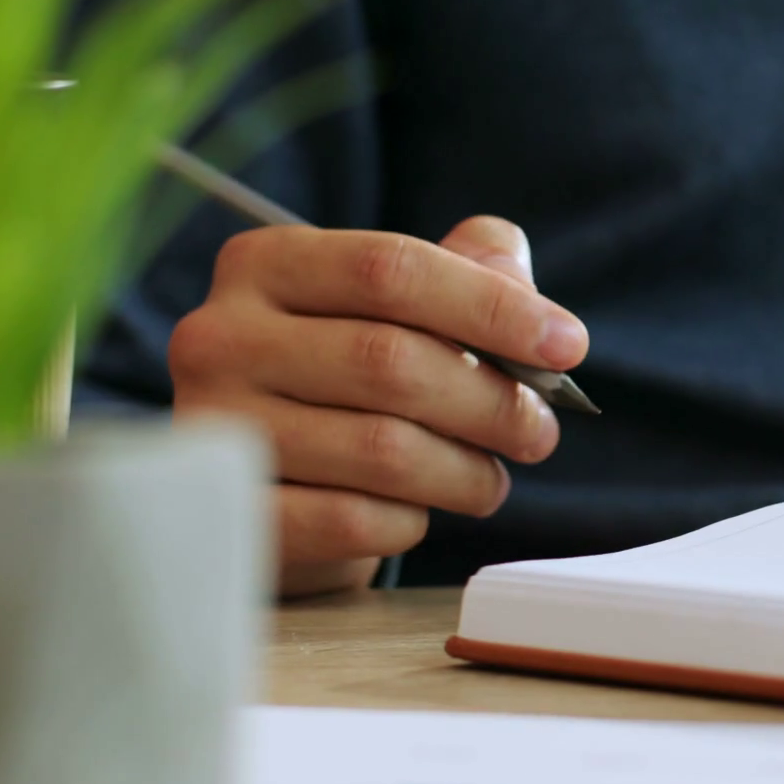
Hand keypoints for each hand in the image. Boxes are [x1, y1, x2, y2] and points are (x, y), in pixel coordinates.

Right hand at [168, 216, 587, 597]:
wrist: (270, 480)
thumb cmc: (351, 376)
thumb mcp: (402, 303)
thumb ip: (470, 266)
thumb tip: (522, 288)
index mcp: (266, 263)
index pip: (390, 268)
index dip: (492, 307)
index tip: (568, 346)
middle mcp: (220, 336)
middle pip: (390, 361)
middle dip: (492, 401)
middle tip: (541, 431)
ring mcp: (214, 429)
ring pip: (380, 449)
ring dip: (465, 470)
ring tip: (490, 478)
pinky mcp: (231, 513)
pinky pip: (350, 519)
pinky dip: (409, 519)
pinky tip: (420, 511)